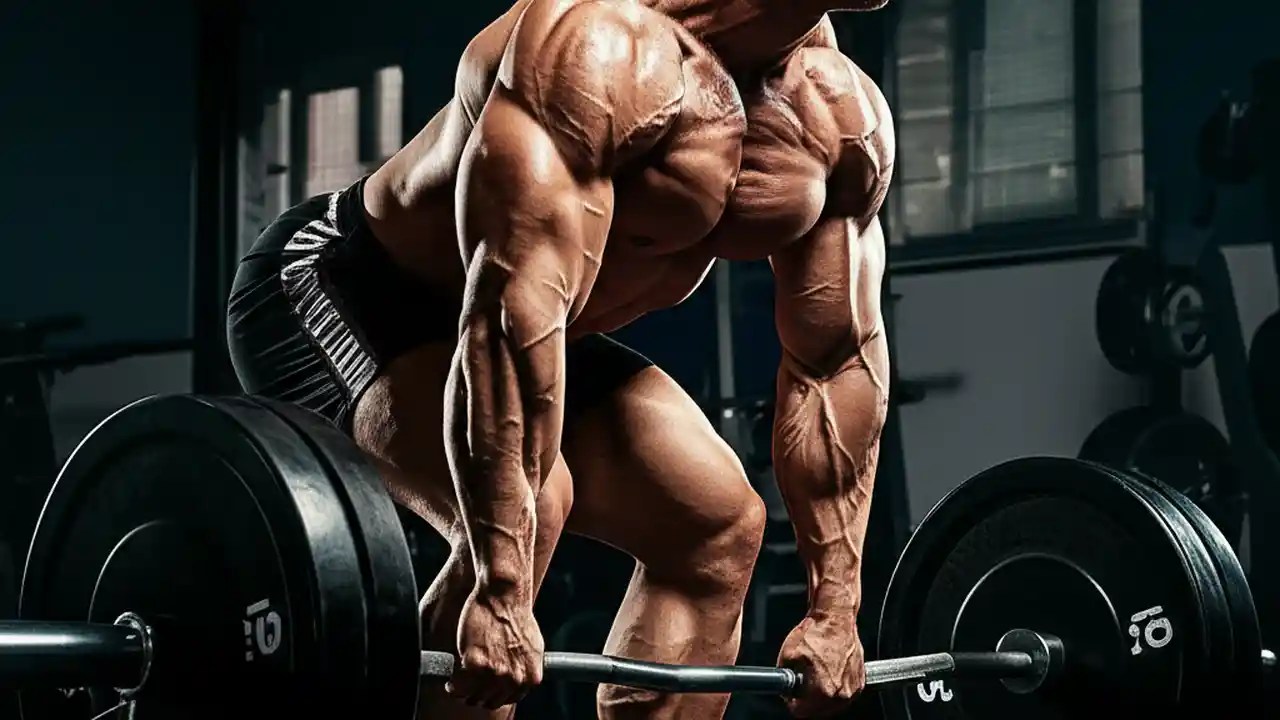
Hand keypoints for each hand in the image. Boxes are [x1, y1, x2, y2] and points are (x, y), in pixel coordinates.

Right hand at [446, 587, 544, 708]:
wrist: (505, 595)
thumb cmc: (516, 615)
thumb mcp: (532, 647)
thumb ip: (524, 667)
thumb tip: (517, 678)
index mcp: (531, 676)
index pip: (510, 699)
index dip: (495, 695)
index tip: (486, 691)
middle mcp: (514, 678)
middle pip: (490, 701)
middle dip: (478, 695)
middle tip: (469, 687)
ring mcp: (494, 673)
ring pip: (473, 697)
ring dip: (463, 692)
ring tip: (458, 685)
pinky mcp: (474, 664)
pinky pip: (459, 686)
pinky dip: (453, 685)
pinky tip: (451, 680)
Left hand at [777, 613, 865, 717]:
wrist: (836, 618)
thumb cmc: (817, 632)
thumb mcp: (788, 655)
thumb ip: (783, 678)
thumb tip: (784, 687)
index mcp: (823, 690)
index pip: (801, 712)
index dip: (792, 701)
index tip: (791, 694)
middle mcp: (841, 693)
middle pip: (818, 711)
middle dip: (807, 699)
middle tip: (802, 682)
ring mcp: (852, 688)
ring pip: (832, 704)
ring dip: (822, 695)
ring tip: (816, 675)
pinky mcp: (859, 681)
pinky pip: (844, 694)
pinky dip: (835, 687)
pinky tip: (828, 672)